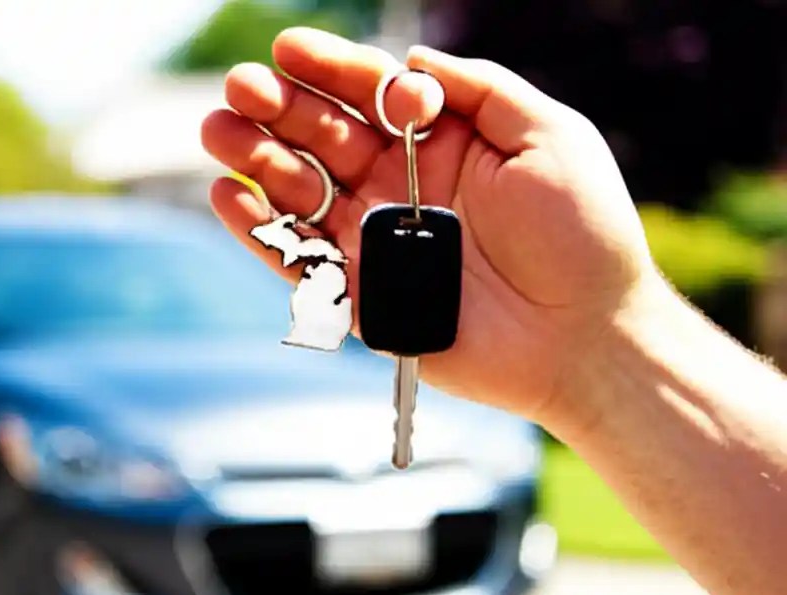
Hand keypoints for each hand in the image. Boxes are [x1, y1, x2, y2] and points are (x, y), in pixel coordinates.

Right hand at [200, 28, 659, 427]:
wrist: (584, 336)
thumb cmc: (583, 235)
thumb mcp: (550, 136)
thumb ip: (480, 89)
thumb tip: (410, 59)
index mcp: (441, 142)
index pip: (371, 94)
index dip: (328, 68)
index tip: (286, 49)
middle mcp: (399, 186)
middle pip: (322, 136)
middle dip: (277, 108)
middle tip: (239, 88)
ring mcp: (375, 240)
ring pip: (299, 191)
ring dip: (255, 159)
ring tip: (218, 132)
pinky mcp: (359, 295)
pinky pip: (297, 259)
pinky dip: (259, 230)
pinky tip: (227, 196)